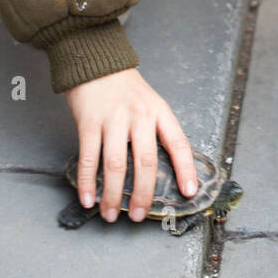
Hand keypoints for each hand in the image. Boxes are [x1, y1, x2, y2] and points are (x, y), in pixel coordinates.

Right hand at [64, 68, 196, 222]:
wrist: (96, 61)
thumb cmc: (125, 87)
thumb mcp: (150, 102)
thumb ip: (156, 130)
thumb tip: (161, 169)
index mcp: (159, 111)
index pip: (178, 143)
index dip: (186, 169)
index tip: (189, 192)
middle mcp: (139, 115)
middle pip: (146, 162)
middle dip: (144, 194)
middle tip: (139, 216)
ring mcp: (113, 119)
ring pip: (116, 165)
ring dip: (114, 195)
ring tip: (112, 214)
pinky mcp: (89, 122)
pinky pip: (89, 158)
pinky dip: (88, 182)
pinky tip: (88, 198)